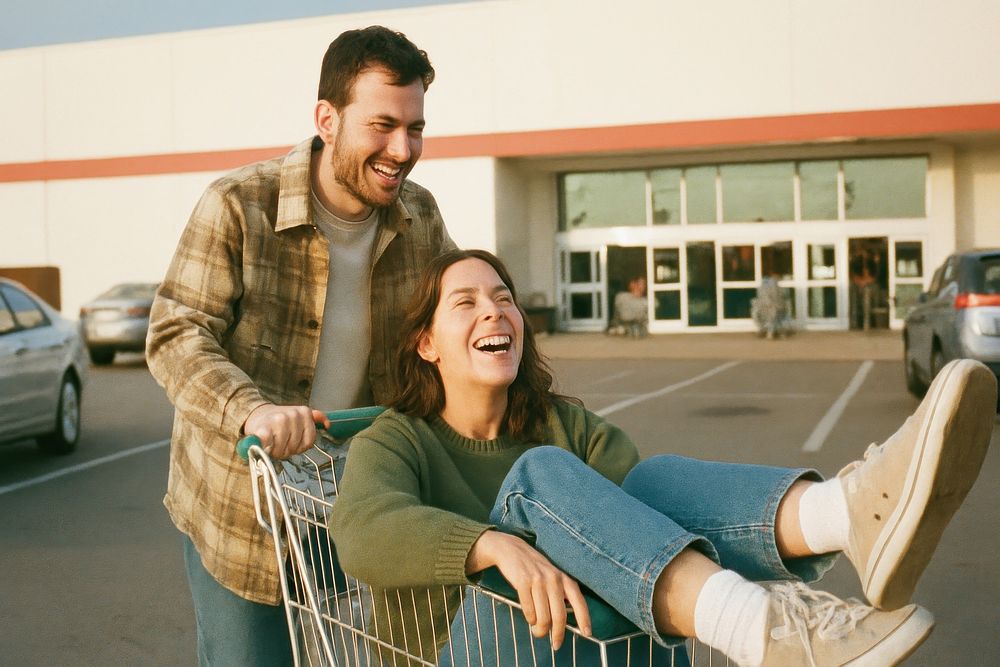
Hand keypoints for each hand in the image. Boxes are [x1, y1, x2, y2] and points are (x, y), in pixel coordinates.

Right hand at [242, 404, 329, 459]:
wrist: (257, 415)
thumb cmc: (280, 422)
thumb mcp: (299, 416)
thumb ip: (315, 418)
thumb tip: (327, 424)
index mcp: (304, 412)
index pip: (309, 442)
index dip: (299, 447)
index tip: (291, 442)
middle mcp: (293, 414)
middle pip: (296, 446)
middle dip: (287, 449)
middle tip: (280, 444)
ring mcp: (278, 421)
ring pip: (283, 449)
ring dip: (277, 451)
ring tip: (272, 444)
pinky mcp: (263, 429)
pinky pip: (269, 444)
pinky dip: (266, 447)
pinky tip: (264, 444)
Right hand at [466, 530, 590, 649]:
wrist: (512, 550)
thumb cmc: (534, 568)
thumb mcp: (552, 576)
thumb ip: (560, 594)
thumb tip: (563, 622)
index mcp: (564, 579)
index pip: (579, 601)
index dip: (584, 618)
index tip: (587, 633)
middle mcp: (553, 579)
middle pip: (559, 615)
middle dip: (558, 634)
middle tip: (556, 644)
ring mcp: (538, 581)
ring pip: (543, 617)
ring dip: (540, 629)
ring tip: (538, 631)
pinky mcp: (523, 582)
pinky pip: (529, 610)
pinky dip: (529, 619)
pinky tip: (529, 618)